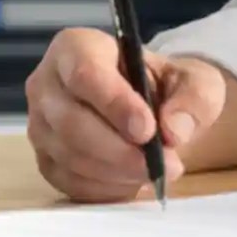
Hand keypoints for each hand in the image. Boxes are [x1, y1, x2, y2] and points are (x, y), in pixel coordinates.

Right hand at [24, 28, 225, 202]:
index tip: (148, 130)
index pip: (85, 74)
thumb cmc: (166, 88)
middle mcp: (47, 84)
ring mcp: (40, 125)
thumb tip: (173, 130)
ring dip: (118, 172)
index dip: (115, 104)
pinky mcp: (46, 160)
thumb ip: (194, 99)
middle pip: (72, 122)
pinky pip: (70, 182)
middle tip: (163, 164)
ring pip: (71, 156)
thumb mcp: (195, 81)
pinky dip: (106, 188)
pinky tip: (132, 180)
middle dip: (120, 150)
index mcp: (77, 47)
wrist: (150, 113)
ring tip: (155, 171)